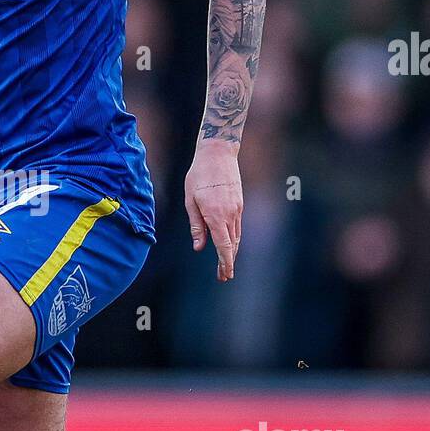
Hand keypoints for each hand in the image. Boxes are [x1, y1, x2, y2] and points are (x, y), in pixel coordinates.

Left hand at [184, 140, 242, 281]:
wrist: (218, 153)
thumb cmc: (199, 175)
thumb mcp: (190, 201)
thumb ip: (196, 225)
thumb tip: (199, 247)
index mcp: (216, 215)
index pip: (224, 245)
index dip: (225, 263)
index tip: (226, 275)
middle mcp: (230, 214)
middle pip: (232, 245)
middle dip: (228, 262)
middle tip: (223, 277)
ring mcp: (237, 209)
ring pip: (236, 236)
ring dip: (231, 252)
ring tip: (225, 265)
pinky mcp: (239, 204)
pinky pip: (237, 226)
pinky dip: (233, 239)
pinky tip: (228, 244)